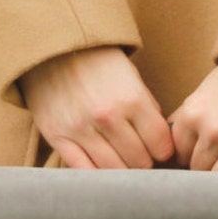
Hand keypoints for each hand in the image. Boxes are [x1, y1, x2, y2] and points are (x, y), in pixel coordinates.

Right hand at [17, 45, 174, 168]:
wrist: (54, 45)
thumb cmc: (98, 63)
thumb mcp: (131, 76)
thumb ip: (147, 108)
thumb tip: (161, 141)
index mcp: (132, 98)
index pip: (160, 145)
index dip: (163, 150)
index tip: (158, 150)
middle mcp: (107, 116)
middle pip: (139, 161)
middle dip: (143, 160)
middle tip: (138, 155)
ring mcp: (81, 128)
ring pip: (114, 171)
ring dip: (121, 170)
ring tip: (120, 160)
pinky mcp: (57, 136)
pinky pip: (83, 170)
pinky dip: (95, 172)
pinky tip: (100, 166)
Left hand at [167, 51, 217, 171]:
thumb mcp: (207, 90)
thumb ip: (187, 118)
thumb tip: (167, 147)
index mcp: (194, 113)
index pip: (179, 153)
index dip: (189, 154)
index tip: (199, 151)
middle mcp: (213, 131)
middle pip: (197, 169)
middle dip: (205, 165)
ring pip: (216, 179)